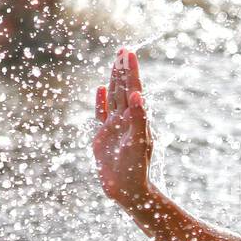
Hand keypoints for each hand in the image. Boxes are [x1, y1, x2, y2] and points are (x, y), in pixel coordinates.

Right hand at [93, 48, 152, 206]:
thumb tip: (140, 95)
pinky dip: (100, 100)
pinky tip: (100, 88)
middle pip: (123, 88)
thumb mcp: (138, 142)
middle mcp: (126, 118)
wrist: (128, 189)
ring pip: (113, 97)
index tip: (129, 53)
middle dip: (123, 70)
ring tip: (115, 62)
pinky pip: (101, 113)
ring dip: (114, 80)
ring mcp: (115, 126)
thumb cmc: (137, 168)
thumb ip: (139, 118)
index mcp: (136, 117)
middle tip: (123, 50)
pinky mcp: (104, 135)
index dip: (131, 71)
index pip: (133, 88)